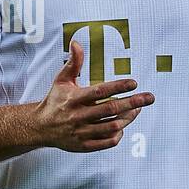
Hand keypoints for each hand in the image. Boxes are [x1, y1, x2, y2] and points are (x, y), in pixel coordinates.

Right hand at [34, 40, 153, 152]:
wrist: (39, 127)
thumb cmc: (54, 101)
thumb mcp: (61, 80)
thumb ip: (73, 63)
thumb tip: (76, 43)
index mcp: (73, 98)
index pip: (99, 91)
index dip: (118, 87)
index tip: (133, 82)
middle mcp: (78, 116)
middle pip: (110, 109)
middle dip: (132, 103)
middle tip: (149, 97)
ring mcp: (81, 132)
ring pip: (111, 126)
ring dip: (128, 118)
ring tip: (138, 109)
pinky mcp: (83, 145)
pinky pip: (106, 142)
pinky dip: (117, 135)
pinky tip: (122, 126)